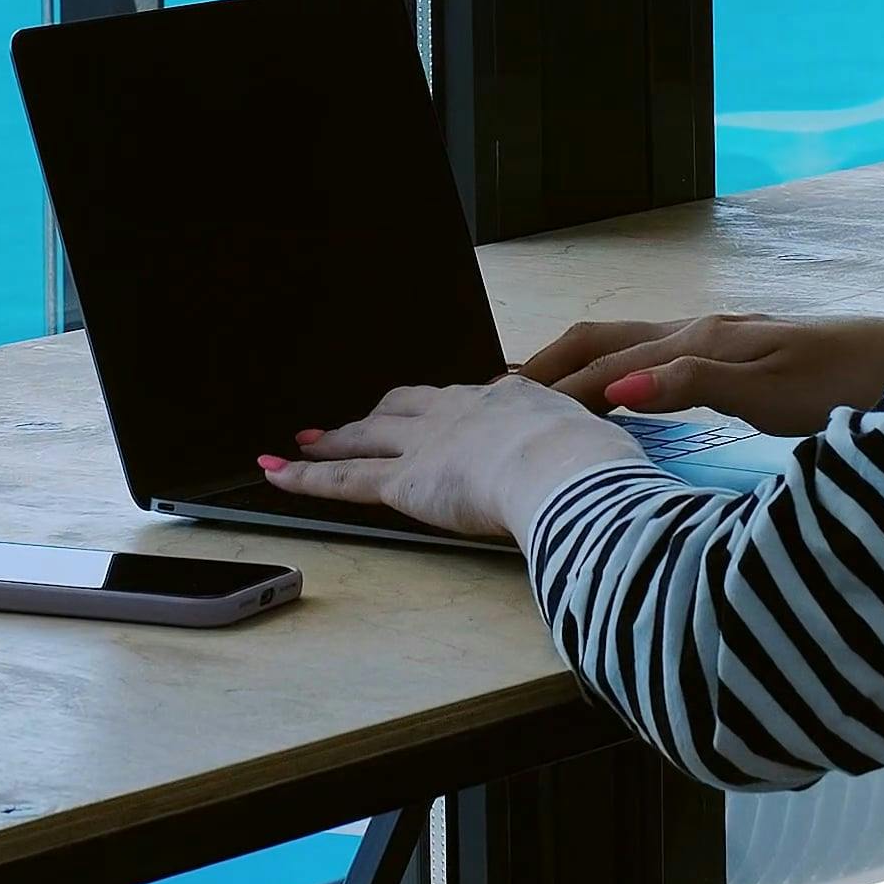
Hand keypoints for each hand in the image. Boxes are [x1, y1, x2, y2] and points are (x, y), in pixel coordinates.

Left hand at [262, 378, 646, 543]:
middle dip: (381, 414)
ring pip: (366, 437)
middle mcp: (461, 411)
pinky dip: (303, 477)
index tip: (446, 413)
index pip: (471, 401)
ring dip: (332, 439)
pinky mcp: (402, 483)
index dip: (450, 410)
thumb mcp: (601, 448)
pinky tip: (274, 473)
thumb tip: (609, 468)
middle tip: (359, 419)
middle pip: (408, 407)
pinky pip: (341, 480)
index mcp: (512, 400)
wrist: (563, 470)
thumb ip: (592, 455)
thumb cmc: (594, 465)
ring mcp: (427, 444)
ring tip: (303, 440)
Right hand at [517, 313, 883, 435]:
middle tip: (499, 396)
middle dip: (550, 364)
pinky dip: (617, 374)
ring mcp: (720, 339)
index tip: (503, 415)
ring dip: (580, 366)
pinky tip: (620, 397)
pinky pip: (656, 359)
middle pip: (605, 340)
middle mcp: (701, 331)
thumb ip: (690, 386)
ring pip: (628, 346)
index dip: (554, 390)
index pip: (606, 366)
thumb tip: (612, 391)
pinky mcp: (739, 355)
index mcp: (699, 341)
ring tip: (538, 392)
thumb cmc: (845, 382)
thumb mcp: (768, 392)